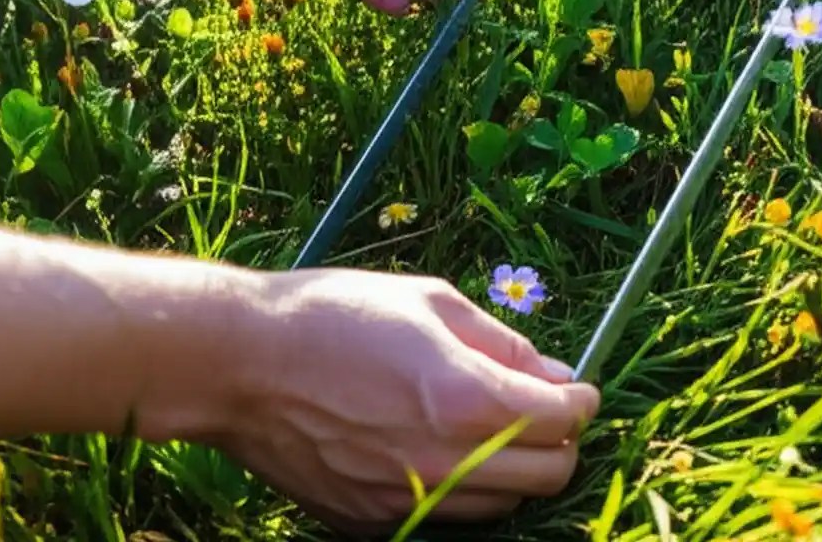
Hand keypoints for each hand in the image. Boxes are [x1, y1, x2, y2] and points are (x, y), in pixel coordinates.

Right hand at [145, 268, 598, 534]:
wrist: (239, 364)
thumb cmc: (334, 315)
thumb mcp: (429, 302)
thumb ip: (503, 344)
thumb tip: (555, 375)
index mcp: (466, 400)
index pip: (564, 421)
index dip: (582, 401)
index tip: (576, 389)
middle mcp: (446, 463)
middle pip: (550, 476)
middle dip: (562, 441)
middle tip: (544, 411)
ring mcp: (409, 500)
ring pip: (504, 505)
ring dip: (516, 469)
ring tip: (491, 428)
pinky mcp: (374, 520)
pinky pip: (447, 516)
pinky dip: (465, 489)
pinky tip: (442, 450)